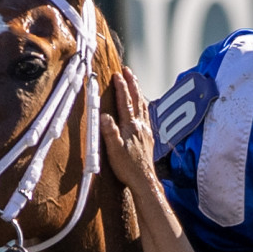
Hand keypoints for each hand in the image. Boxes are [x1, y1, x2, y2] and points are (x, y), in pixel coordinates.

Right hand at [100, 67, 161, 196]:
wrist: (144, 180)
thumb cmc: (128, 167)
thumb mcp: (114, 150)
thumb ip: (110, 132)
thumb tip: (104, 116)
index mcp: (131, 126)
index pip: (126, 102)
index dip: (121, 87)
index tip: (118, 74)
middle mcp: (140, 126)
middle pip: (137, 100)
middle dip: (132, 84)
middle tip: (128, 71)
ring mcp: (146, 131)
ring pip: (143, 106)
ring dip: (138, 92)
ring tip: (135, 83)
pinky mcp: (149, 138)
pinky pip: (146, 116)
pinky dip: (144, 106)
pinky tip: (143, 107)